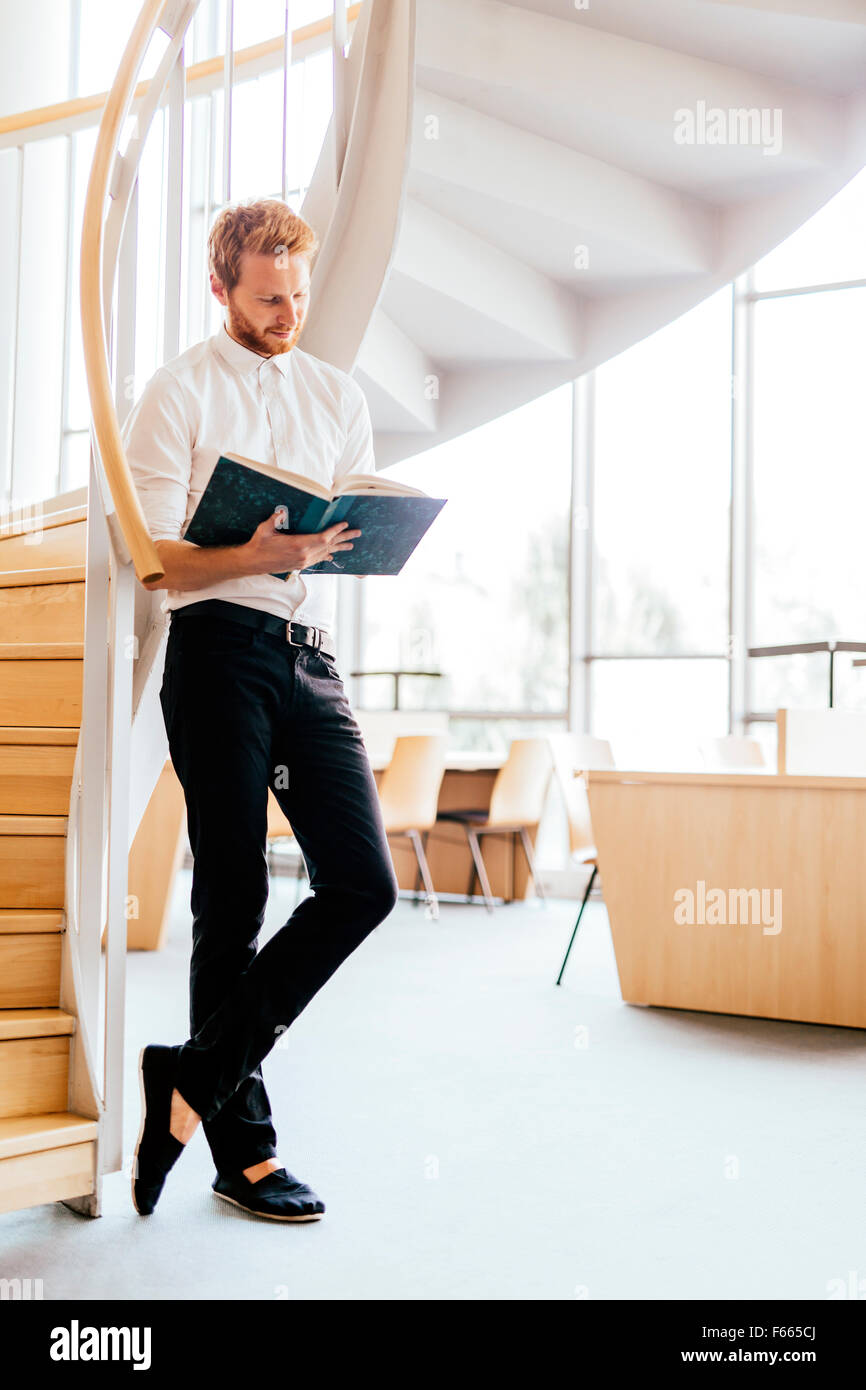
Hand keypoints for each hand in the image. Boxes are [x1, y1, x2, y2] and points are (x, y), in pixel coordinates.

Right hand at [245, 513, 360, 573]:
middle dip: (344, 538)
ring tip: (351, 545)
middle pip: (329, 546)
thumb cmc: (259, 545)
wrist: (253, 562)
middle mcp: (304, 555)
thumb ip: (275, 519)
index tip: (344, 524)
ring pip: (325, 553)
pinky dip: (326, 555)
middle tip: (357, 533)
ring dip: (339, 548)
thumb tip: (281, 512)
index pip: (323, 538)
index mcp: (298, 545)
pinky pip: (318, 559)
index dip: (335, 531)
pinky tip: (332, 555)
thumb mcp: (265, 529)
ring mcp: (303, 562)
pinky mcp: (300, 565)